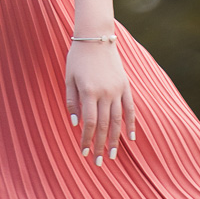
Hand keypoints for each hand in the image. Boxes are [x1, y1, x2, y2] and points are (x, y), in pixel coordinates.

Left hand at [66, 39, 136, 165]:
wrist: (96, 36)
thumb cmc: (77, 58)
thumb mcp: (69, 78)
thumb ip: (72, 101)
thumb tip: (75, 123)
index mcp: (89, 92)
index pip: (89, 123)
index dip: (86, 139)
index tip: (83, 153)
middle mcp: (105, 93)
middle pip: (104, 125)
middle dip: (100, 145)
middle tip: (98, 162)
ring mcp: (118, 90)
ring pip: (118, 120)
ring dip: (115, 140)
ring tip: (113, 156)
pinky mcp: (125, 85)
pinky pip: (130, 108)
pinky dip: (131, 124)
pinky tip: (130, 138)